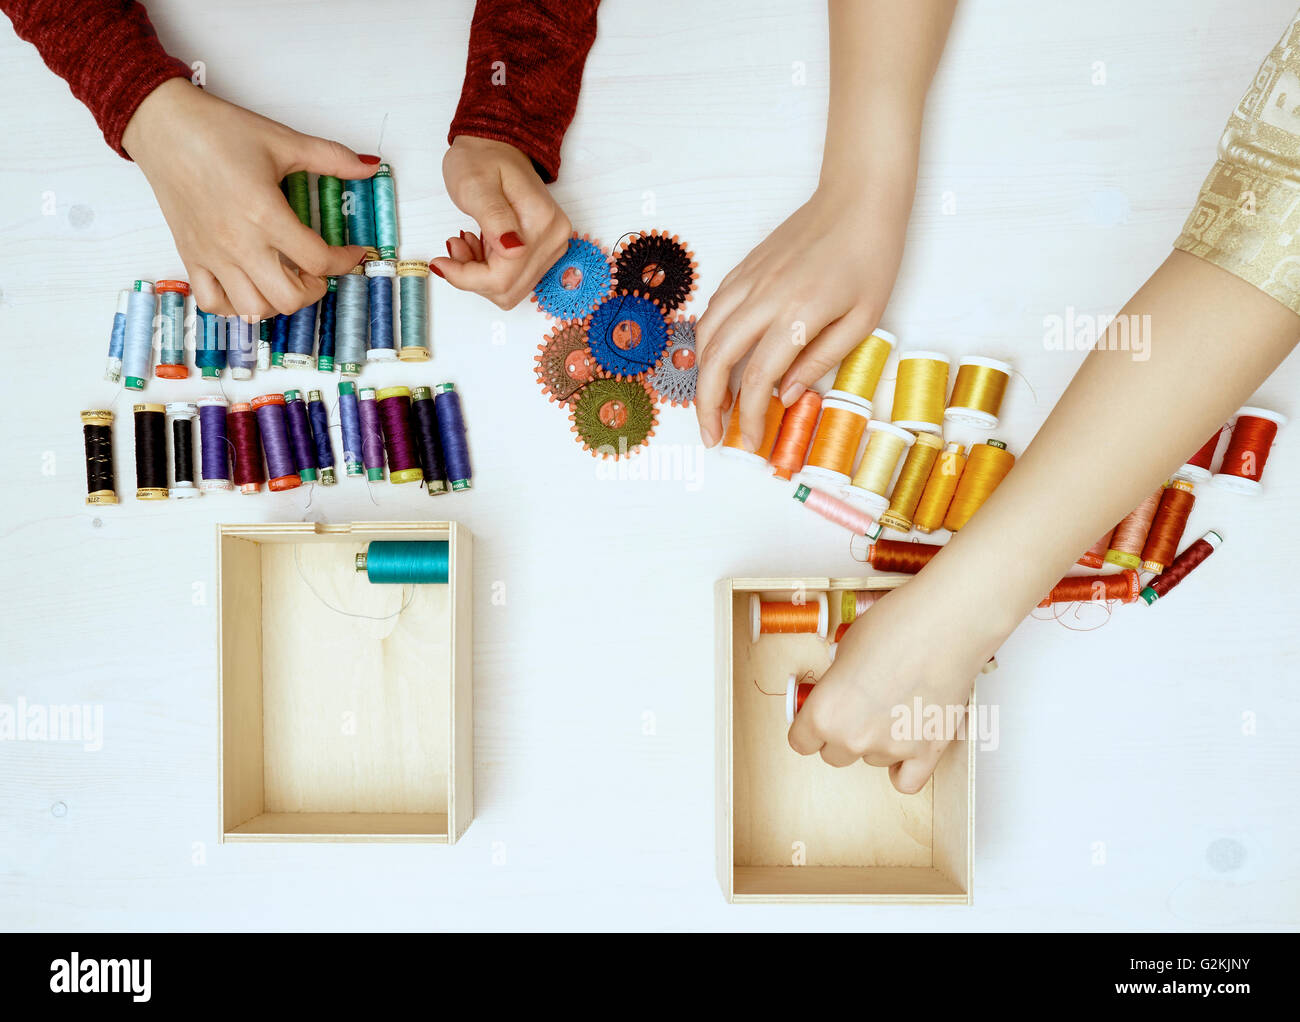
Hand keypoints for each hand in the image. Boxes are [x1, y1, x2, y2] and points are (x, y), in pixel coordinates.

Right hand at [122, 79, 375, 318]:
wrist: (161, 123)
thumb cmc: (217, 130)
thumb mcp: (283, 140)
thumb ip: (331, 158)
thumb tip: (371, 167)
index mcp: (265, 215)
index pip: (319, 261)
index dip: (346, 261)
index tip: (353, 253)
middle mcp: (238, 244)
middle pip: (289, 298)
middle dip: (314, 289)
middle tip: (318, 269)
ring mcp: (212, 255)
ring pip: (253, 310)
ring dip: (277, 302)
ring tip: (284, 278)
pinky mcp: (190, 256)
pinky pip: (212, 303)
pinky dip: (235, 306)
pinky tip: (249, 286)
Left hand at [432, 136, 571, 308]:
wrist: (497, 146)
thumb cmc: (482, 160)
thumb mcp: (476, 184)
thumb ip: (494, 218)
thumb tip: (514, 251)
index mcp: (542, 224)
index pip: (503, 277)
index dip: (467, 277)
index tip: (441, 261)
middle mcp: (554, 240)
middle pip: (508, 290)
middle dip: (473, 276)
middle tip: (453, 246)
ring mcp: (551, 248)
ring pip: (509, 289)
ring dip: (479, 274)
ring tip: (464, 242)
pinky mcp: (542, 252)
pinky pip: (512, 279)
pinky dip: (488, 270)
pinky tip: (477, 245)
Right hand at [694, 181, 909, 448]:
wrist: (859, 197)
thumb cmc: (871, 256)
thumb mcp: (863, 319)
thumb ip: (822, 359)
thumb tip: (788, 395)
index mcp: (797, 314)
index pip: (757, 378)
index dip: (748, 416)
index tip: (751, 440)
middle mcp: (763, 297)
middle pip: (715, 360)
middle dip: (707, 404)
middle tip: (712, 435)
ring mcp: (748, 280)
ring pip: (705, 334)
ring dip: (701, 374)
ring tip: (712, 402)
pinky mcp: (744, 268)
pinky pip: (713, 310)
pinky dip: (707, 341)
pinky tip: (718, 359)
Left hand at [787, 575, 1005, 793]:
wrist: (946, 623)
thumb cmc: (895, 626)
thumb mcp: (843, 650)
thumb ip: (835, 686)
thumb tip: (840, 696)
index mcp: (825, 713)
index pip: (802, 741)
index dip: (809, 727)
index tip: (817, 719)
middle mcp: (854, 738)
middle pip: (834, 755)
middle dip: (843, 734)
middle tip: (862, 705)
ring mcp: (892, 750)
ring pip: (871, 760)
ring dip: (877, 741)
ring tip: (896, 704)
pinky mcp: (928, 752)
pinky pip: (907, 781)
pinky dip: (904, 767)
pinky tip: (906, 743)